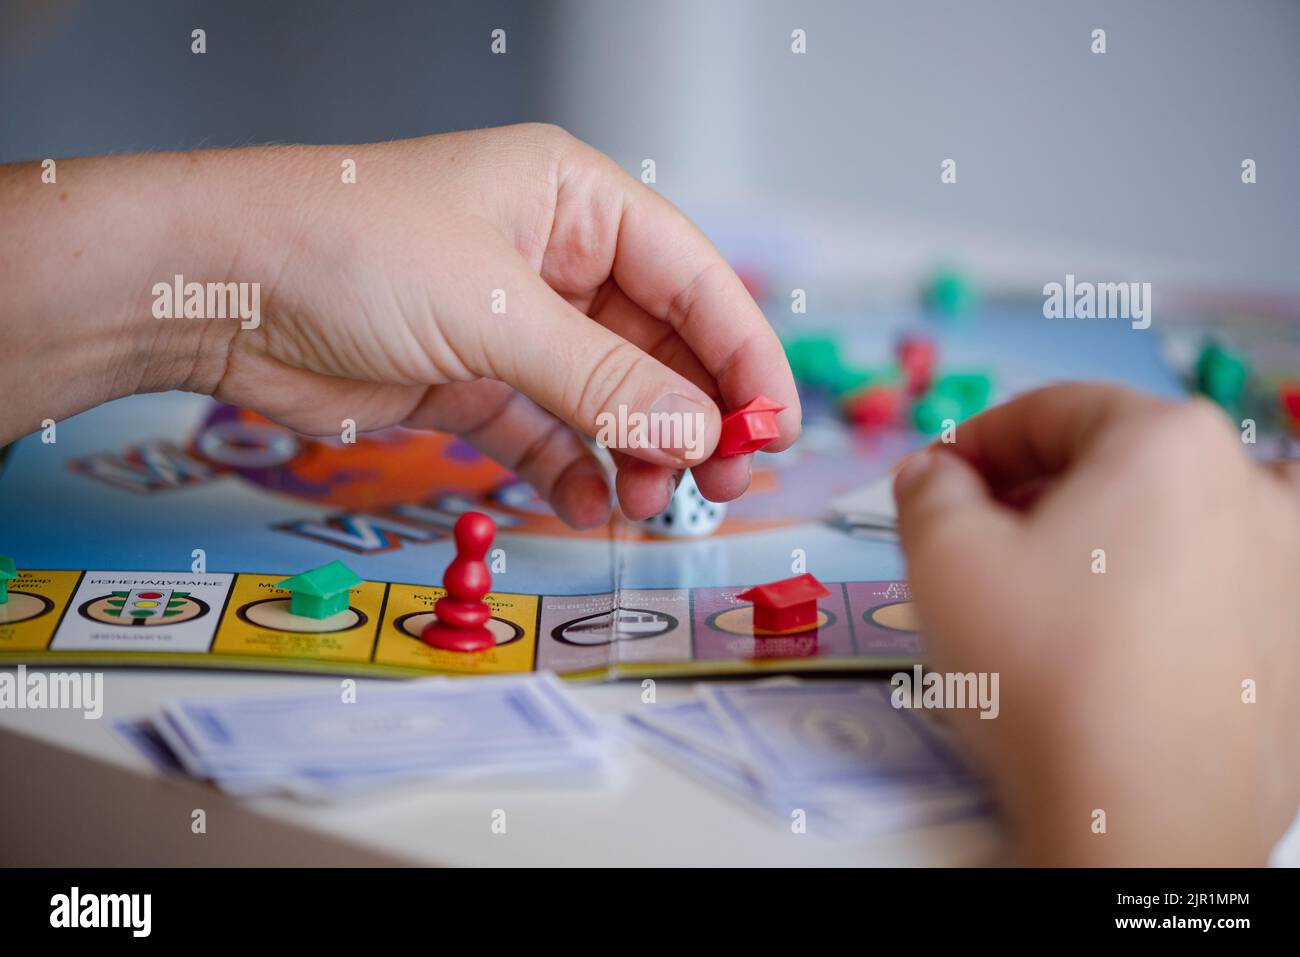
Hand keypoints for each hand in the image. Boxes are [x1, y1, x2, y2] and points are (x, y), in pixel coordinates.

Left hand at [0, 125, 799, 527]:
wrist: (213, 288)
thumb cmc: (350, 249)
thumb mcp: (496, 311)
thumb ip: (604, 380)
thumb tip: (698, 433)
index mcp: (577, 201)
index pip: (695, 278)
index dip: (744, 355)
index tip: (775, 428)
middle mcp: (556, 258)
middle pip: (661, 345)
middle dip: (696, 415)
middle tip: (723, 483)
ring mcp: (515, 324)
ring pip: (610, 397)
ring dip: (639, 452)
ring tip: (651, 500)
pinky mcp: (472, 381)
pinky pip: (547, 432)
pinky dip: (573, 471)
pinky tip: (591, 507)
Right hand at [893, 383, 1299, 864]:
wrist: (1141, 823)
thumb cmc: (1043, 671)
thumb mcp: (942, 557)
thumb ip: (928, 489)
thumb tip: (935, 475)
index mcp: (1170, 442)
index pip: (1054, 409)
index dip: (976, 440)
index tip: (935, 481)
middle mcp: (1253, 491)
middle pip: (1117, 464)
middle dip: (1035, 493)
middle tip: (974, 541)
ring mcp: (1289, 573)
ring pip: (1166, 528)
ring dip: (1095, 544)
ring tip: (1036, 601)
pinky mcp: (1294, 648)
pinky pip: (1208, 592)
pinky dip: (1150, 598)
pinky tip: (1103, 649)